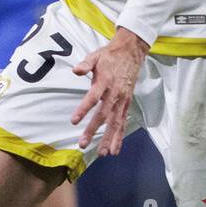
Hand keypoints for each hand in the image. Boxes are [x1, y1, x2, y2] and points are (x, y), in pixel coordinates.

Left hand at [70, 27, 148, 155]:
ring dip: (109, 138)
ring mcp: (122, 100)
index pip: (93, 98)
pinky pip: (123, 122)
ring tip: (102, 153)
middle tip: (83, 143)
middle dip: (93, 130)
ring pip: (115, 122)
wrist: (131, 52)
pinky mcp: (127, 103)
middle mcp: (115, 93)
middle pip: (103, 115)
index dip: (83, 109)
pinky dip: (120, 136)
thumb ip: (85, 64)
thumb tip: (75, 70)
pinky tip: (115, 149)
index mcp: (105, 81)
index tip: (74, 121)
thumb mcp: (96, 56)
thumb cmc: (110, 56)